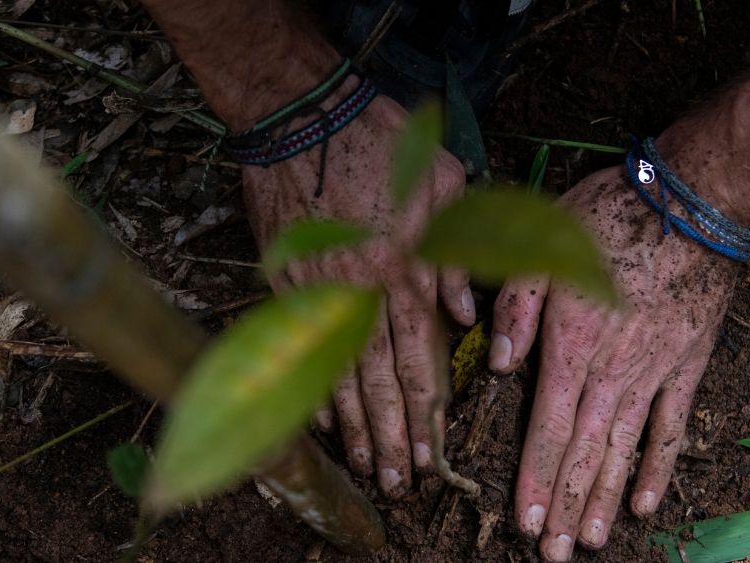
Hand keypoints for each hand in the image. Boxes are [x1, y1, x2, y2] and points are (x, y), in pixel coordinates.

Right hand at [242, 89, 475, 497]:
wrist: (301, 116)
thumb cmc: (380, 142)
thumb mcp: (444, 186)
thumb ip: (459, 260)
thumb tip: (465, 320)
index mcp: (403, 272)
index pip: (418, 362)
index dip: (426, 416)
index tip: (431, 457)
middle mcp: (359, 293)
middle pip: (377, 383)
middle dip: (390, 439)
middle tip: (398, 484)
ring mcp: (316, 293)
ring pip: (336, 374)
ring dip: (352, 427)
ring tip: (363, 468)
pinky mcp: (284, 284)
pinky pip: (301, 347)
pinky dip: (310, 386)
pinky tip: (320, 421)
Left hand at [488, 166, 741, 560]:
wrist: (693, 199)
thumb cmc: (609, 214)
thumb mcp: (542, 246)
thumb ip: (515, 308)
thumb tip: (497, 365)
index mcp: (570, 343)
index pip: (546, 428)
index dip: (536, 480)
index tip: (527, 524)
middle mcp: (611, 369)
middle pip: (584, 453)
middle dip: (567, 508)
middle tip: (555, 554)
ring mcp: (654, 372)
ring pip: (624, 450)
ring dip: (606, 500)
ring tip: (593, 542)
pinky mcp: (688, 365)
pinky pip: (672, 426)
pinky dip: (658, 466)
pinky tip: (647, 503)